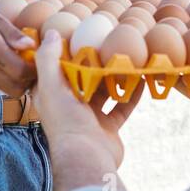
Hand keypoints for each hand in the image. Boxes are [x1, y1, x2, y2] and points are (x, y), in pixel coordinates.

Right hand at [0, 1, 35, 96]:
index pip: (21, 71)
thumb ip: (13, 34)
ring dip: (20, 81)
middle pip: (17, 88)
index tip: (41, 59)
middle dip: (30, 80)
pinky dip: (8, 79)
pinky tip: (7, 65)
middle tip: (35, 65)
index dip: (35, 69)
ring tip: (21, 63)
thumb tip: (31, 45)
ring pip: (10, 90)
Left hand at [33, 29, 142, 171]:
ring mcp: (90, 118)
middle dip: (94, 63)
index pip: (54, 69)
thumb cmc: (66, 122)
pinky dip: (131, 94)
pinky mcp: (108, 128)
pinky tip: (141, 79)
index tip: (78, 34)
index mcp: (51, 96)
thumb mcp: (51, 86)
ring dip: (114, 77)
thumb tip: (50, 33)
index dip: (63, 53)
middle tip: (108, 43)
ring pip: (104, 91)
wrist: (87, 158)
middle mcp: (69, 106)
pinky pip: (122, 107)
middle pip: (82, 79)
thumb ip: (48, 59)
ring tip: (127, 58)